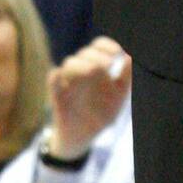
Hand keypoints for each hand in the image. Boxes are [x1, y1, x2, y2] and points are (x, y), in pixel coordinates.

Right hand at [47, 38, 131, 159]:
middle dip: (97, 56)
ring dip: (80, 65)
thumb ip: (127, 75)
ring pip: (70, 63)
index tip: (116, 53)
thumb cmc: (104, 111)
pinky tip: (59, 77)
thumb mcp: (120, 94)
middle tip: (108, 65)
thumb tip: (129, 57)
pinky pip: (53, 82)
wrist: (84, 136)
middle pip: (85, 53)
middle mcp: (81, 70)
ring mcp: (69, 83)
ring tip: (91, 71)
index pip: (99, 46)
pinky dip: (55, 78)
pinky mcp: (58, 97)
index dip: (107, 46)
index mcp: (97, 66)